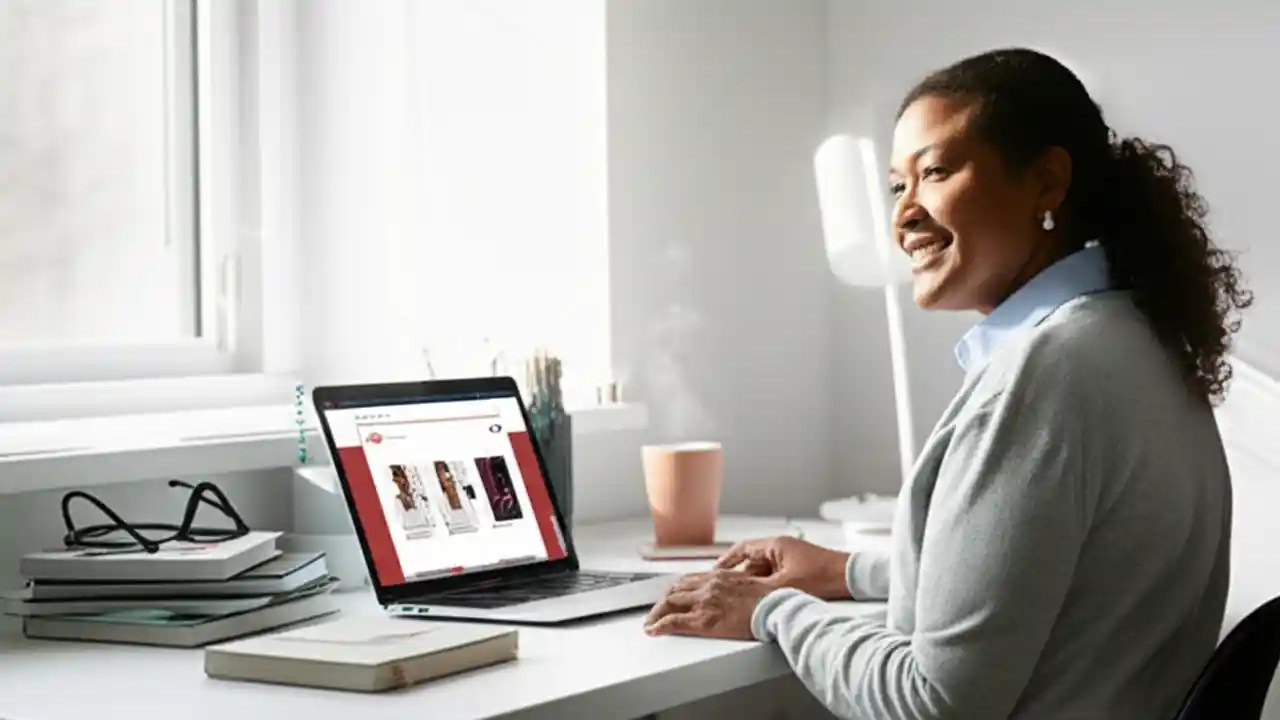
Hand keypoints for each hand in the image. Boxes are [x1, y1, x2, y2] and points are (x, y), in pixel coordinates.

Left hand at [644, 570, 773, 638]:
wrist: (777, 608)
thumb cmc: (771, 599)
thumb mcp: (752, 583)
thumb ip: (738, 583)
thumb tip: (735, 589)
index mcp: (720, 576)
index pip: (690, 579)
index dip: (677, 588)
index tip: (672, 595)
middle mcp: (708, 585)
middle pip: (676, 589)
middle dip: (664, 600)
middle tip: (657, 609)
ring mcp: (704, 602)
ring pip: (670, 603)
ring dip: (657, 612)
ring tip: (651, 621)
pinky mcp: (703, 620)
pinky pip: (673, 621)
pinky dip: (659, 625)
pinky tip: (653, 630)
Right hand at [715, 536, 851, 599]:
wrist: (850, 577)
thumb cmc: (823, 576)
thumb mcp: (786, 585)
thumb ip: (761, 589)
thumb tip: (741, 596)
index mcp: (776, 545)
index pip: (742, 549)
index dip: (726, 561)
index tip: (714, 572)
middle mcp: (782, 548)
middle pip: (752, 563)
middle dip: (742, 578)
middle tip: (729, 592)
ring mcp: (791, 558)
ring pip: (764, 572)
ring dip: (757, 585)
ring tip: (748, 599)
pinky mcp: (799, 569)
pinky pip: (776, 577)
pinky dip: (769, 587)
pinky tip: (768, 600)